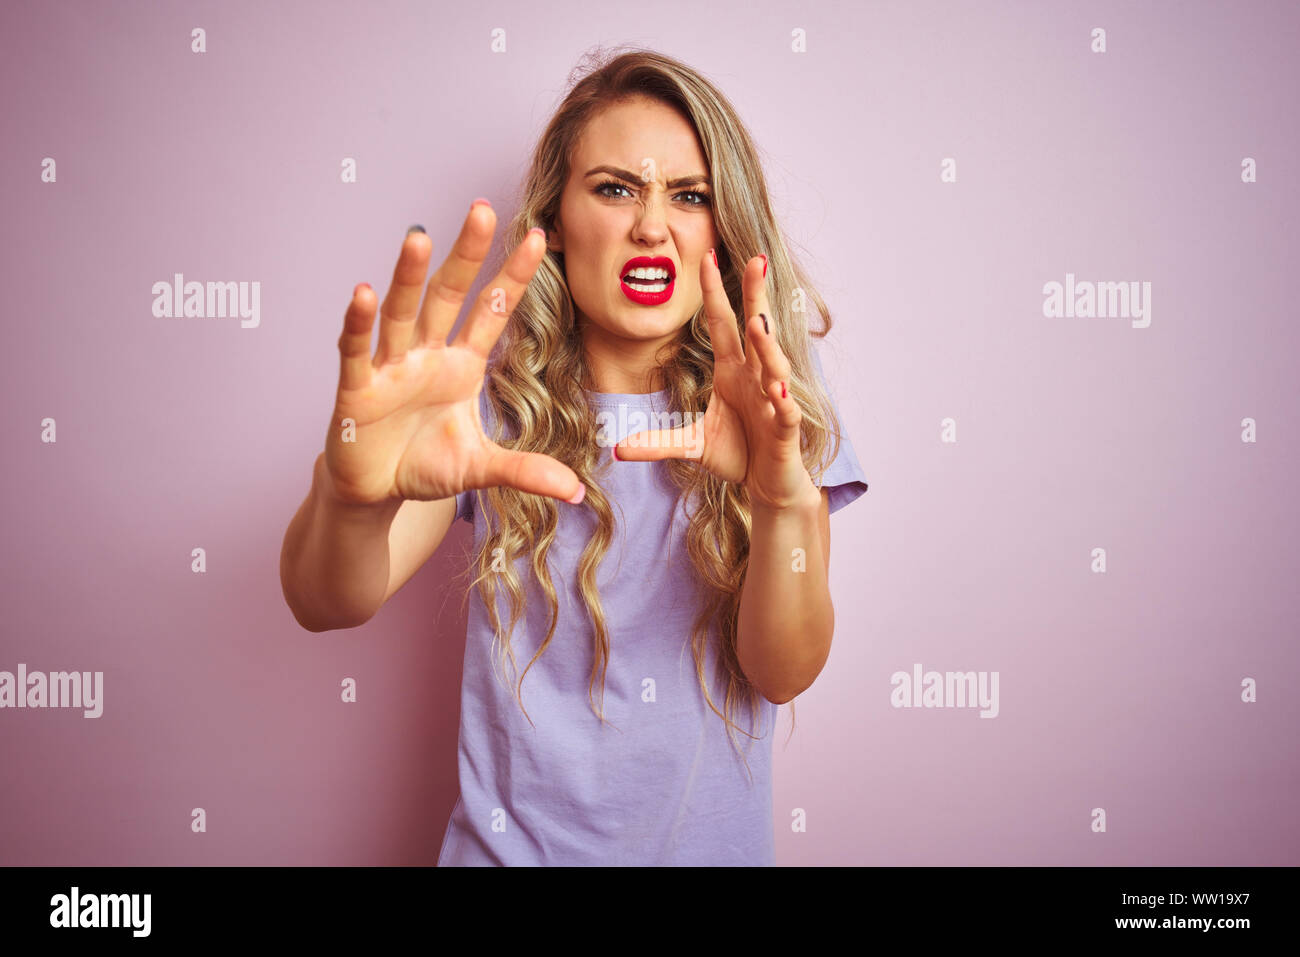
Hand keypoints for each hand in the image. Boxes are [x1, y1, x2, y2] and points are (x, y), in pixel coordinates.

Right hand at [322, 205, 584, 506]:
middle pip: (448, 296)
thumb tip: (576, 491)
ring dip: (409, 277)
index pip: (492, 311)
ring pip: (401, 314)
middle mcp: (427, 356)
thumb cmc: (424, 465)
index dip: (513, 276)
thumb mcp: (481, 469)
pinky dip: (357, 324)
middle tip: (482, 209)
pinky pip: (355, 351)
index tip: (538, 236)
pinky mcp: (356, 390)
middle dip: (465, 255)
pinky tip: (361, 293)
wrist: (376, 491)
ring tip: (420, 237)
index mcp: (461, 365)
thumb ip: (526, 470)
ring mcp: (390, 368)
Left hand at [613, 251, 818, 509]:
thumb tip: (616, 448)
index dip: (715, 292)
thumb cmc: (738, 454)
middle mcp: (756, 378)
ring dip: (768, 347)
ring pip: (774, 367)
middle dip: (757, 296)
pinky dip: (784, 402)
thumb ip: (657, 442)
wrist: (769, 483)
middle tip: (757, 259)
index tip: (707, 256)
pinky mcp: (784, 430)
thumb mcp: (691, 446)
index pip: (723, 324)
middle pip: (757, 330)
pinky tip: (779, 391)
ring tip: (758, 324)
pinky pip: (786, 412)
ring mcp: (773, 401)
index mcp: (734, 372)